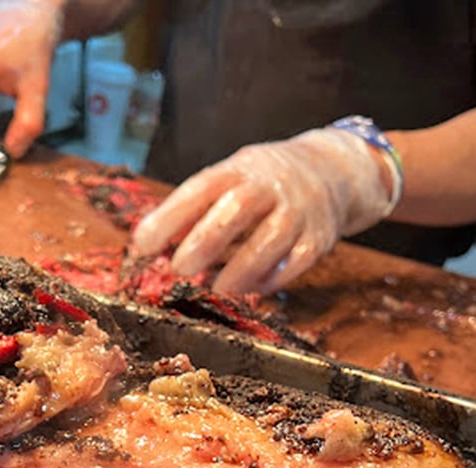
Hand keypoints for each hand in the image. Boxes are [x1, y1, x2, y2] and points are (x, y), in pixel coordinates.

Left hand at [132, 128, 394, 294]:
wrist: (333, 171)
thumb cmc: (264, 183)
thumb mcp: (231, 178)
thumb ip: (197, 208)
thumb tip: (149, 244)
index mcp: (239, 169)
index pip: (200, 189)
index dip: (170, 216)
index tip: (142, 244)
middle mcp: (270, 186)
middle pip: (237, 210)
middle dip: (205, 241)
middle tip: (179, 268)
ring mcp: (298, 211)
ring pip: (270, 240)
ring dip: (240, 269)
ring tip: (217, 288)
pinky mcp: (320, 237)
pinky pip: (297, 262)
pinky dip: (272, 279)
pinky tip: (252, 289)